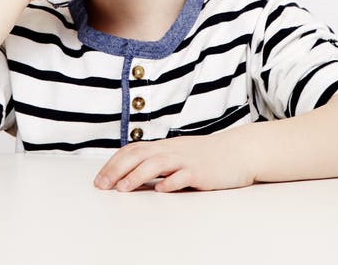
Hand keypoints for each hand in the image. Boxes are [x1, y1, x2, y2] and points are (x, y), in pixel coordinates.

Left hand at [93, 129, 257, 192]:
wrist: (238, 151)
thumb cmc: (206, 156)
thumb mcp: (178, 155)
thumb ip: (158, 162)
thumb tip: (133, 175)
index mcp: (164, 147)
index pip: (133, 150)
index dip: (114, 163)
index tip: (100, 179)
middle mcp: (172, 150)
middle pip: (139, 155)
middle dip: (117, 169)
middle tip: (102, 185)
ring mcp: (186, 160)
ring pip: (157, 164)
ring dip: (138, 176)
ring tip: (123, 188)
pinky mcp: (201, 172)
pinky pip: (184, 176)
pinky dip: (171, 182)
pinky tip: (161, 189)